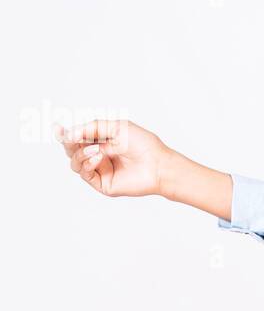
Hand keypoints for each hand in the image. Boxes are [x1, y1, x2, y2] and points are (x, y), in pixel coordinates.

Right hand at [55, 118, 169, 197]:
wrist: (158, 163)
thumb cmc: (143, 144)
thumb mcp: (115, 127)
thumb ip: (92, 128)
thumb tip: (68, 133)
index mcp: (101, 141)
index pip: (77, 137)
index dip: (65, 134)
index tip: (57, 128)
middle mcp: (98, 155)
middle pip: (71, 150)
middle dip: (69, 143)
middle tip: (70, 137)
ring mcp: (99, 170)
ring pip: (75, 162)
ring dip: (80, 154)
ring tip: (96, 150)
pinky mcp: (102, 183)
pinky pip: (85, 173)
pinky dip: (87, 163)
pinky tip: (98, 157)